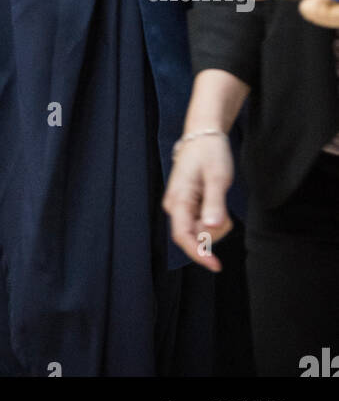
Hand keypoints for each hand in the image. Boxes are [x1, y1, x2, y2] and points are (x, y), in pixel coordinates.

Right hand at [162, 133, 233, 271]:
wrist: (204, 135)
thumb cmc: (210, 152)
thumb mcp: (217, 177)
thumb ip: (214, 203)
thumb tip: (211, 227)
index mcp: (178, 200)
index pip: (183, 236)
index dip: (198, 254)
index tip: (216, 265)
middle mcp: (175, 206)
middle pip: (195, 236)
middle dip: (214, 231)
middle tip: (225, 210)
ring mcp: (181, 206)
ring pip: (200, 232)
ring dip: (216, 224)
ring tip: (220, 199)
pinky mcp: (187, 206)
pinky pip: (202, 223)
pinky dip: (214, 219)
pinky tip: (216, 201)